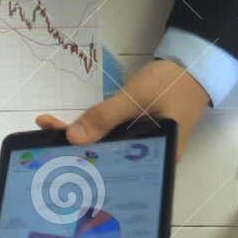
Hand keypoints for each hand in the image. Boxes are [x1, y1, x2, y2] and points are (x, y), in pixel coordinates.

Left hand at [36, 59, 207, 161]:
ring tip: (48, 137)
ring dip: (80, 143)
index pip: (115, 171)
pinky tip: (68, 130)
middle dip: (75, 157)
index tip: (56, 161)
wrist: (194, 65)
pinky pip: (110, 140)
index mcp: (156, 162)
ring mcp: (142, 150)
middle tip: (42, 149)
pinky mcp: (136, 138)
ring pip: (106, 151)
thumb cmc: (172, 82)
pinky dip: (92, 134)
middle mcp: (148, 162)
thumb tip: (73, 137)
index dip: (84, 168)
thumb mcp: (135, 98)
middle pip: (107, 164)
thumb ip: (104, 117)